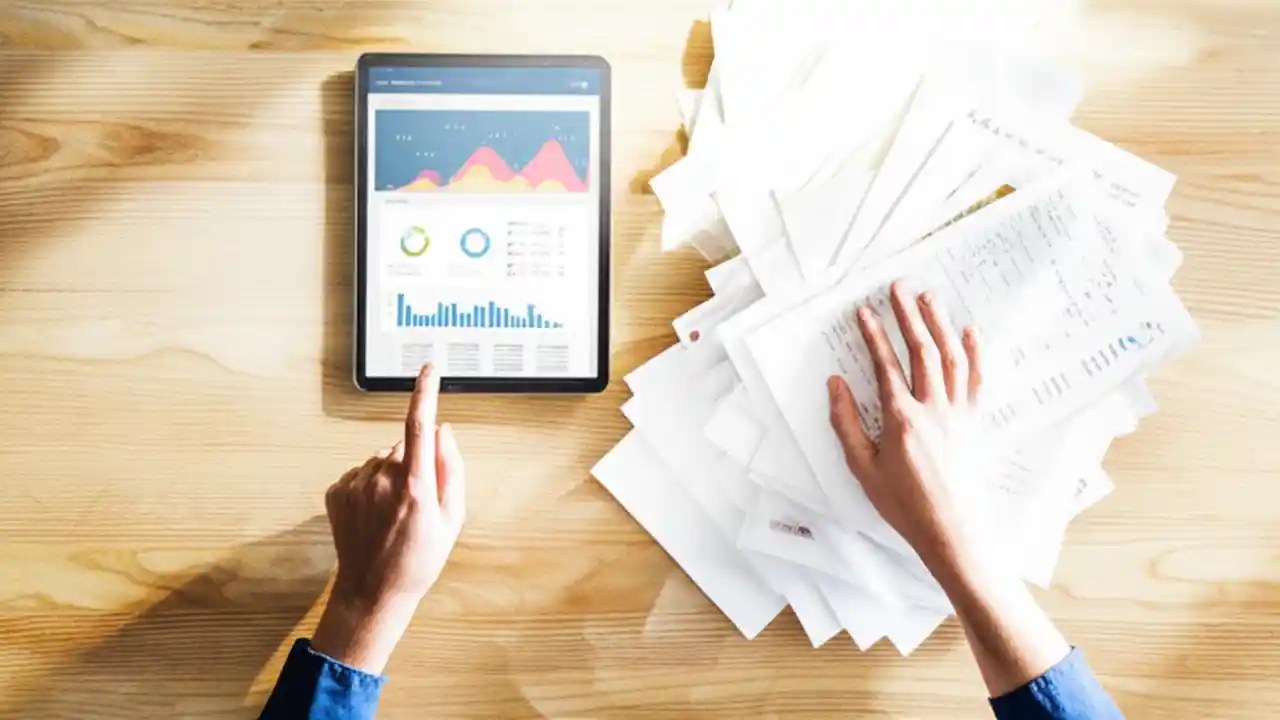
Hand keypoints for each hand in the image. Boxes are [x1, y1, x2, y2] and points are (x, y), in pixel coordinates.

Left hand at [312, 365, 465, 672]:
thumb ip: (452, 468)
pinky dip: (370, 485)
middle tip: (418, 501)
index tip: (429, 370)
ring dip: (391, 475)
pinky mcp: (336, 491)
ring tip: (394, 514)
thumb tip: (444, 431)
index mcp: (416, 485)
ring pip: (381, 459)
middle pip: (404, 446)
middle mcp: (382, 480)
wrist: (373, 592)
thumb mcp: (452, 518)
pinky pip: (360, 473)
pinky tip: (375, 515)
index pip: (419, 425)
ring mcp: (356, 485)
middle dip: (415, 461)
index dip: (425, 392)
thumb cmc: (419, 559)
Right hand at [827, 282, 990, 573]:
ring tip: (929, 298)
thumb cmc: (904, 505)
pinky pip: (976, 380)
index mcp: (901, 419)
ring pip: (950, 358)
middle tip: (898, 287)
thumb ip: (845, 423)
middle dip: (908, 315)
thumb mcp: (862, 468)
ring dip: (939, 324)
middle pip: (921, 351)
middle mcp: (933, 409)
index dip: (873, 334)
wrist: (952, 532)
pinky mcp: (973, 423)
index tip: (863, 310)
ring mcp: (957, 414)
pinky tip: (970, 332)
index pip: (885, 365)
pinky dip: (974, 353)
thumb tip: (835, 384)